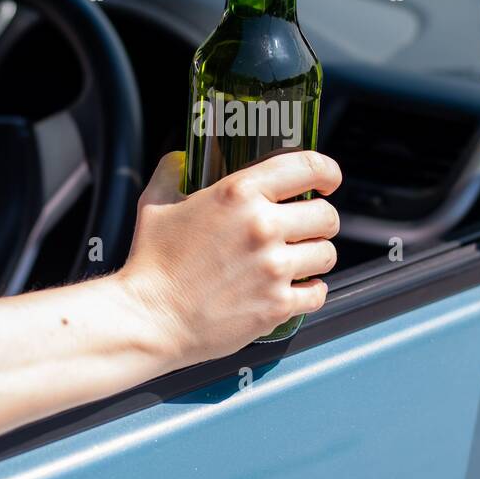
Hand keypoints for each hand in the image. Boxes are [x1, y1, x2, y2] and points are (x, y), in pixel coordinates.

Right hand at [118, 150, 341, 366]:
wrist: (150, 319)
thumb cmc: (152, 263)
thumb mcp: (156, 204)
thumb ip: (172, 172)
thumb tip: (182, 159)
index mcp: (240, 194)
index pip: (308, 167)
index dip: (327, 172)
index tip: (329, 180)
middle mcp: (263, 227)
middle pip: (327, 215)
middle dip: (320, 221)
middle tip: (305, 229)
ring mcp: (274, 268)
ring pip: (327, 253)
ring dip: (316, 256)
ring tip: (297, 261)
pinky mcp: (278, 305)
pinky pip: (318, 292)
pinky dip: (310, 291)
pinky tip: (294, 288)